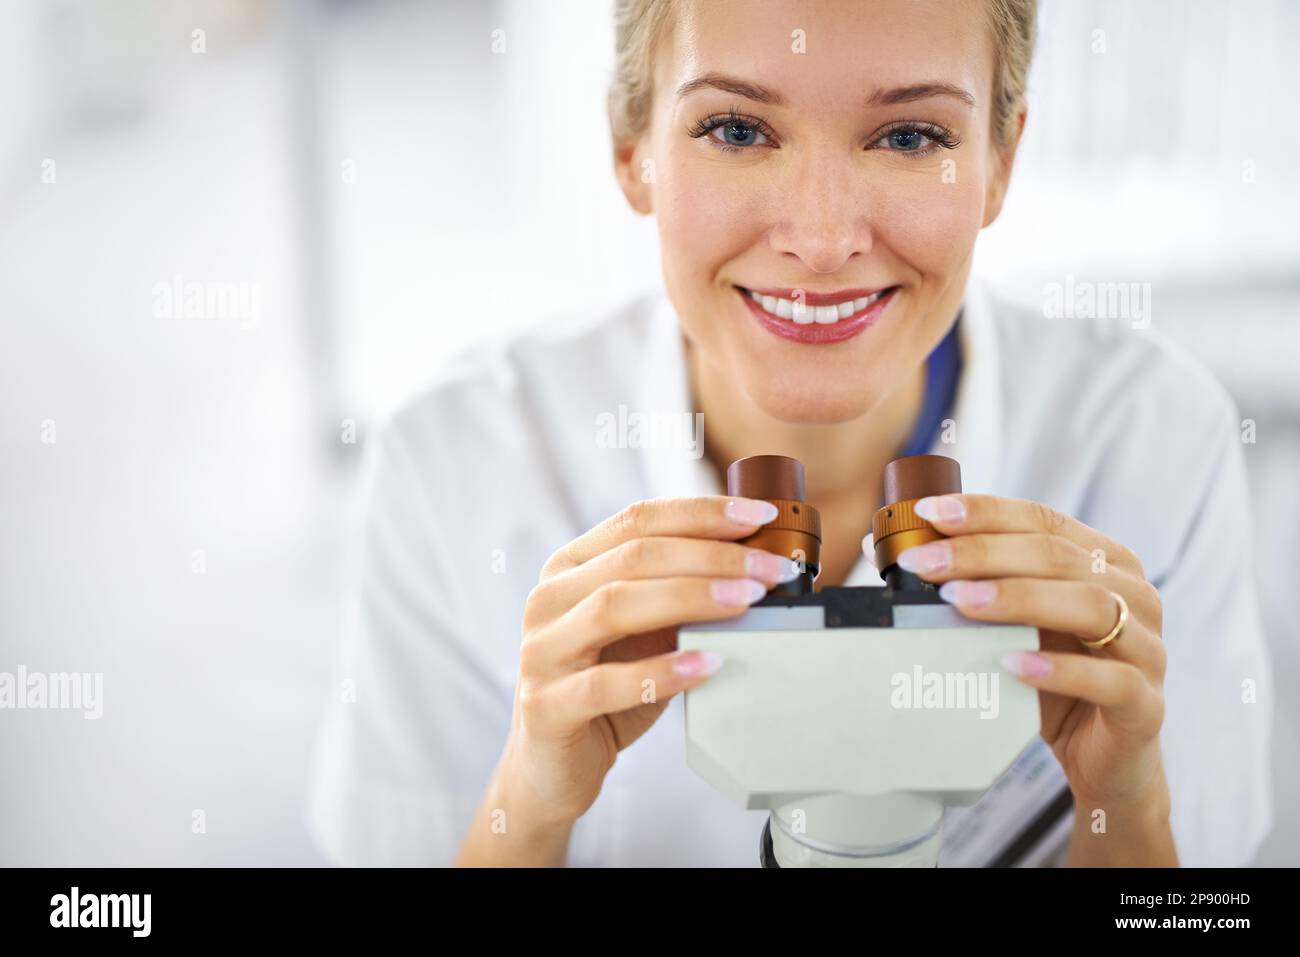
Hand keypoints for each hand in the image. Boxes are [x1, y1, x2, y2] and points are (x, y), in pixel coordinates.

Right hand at [503, 495, 800, 826]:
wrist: (554, 766)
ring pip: (615, 606)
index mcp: (569, 567)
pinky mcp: (546, 706)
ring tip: (746, 601)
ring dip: (690, 598)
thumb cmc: (608, 686)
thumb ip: (677, 593)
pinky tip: (706, 666)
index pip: (637, 520)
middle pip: (633, 558)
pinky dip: (661, 671)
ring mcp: (541, 652)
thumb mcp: (642, 629)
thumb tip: (756, 566)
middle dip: (711, 556)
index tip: (760, 515)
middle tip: (770, 568)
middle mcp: (548, 599)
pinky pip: (606, 684)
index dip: (701, 514)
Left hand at [863, 494, 1167, 811]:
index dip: (986, 513)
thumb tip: (878, 547)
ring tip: (960, 601)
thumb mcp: (1009, 625)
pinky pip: (1109, 680)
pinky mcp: (1145, 703)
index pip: (1043, 520)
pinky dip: (1059, 669)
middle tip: (925, 563)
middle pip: (1058, 556)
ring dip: (1018, 598)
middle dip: (983, 553)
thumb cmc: (1055, 679)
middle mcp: (1133, 593)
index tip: (929, 514)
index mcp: (1104, 560)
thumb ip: (961, 583)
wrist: (1103, 756)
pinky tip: (1013, 664)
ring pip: (1090, 605)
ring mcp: (1147, 647)